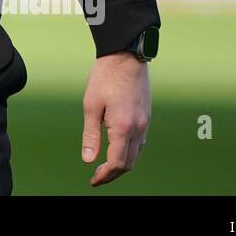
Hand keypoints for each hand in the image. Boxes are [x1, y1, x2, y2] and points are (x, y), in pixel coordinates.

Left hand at [81, 51, 150, 186]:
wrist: (126, 55)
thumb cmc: (105, 77)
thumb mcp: (91, 105)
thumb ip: (91, 135)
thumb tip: (88, 160)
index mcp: (124, 127)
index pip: (117, 163)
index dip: (105, 175)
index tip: (93, 180)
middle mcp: (139, 128)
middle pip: (129, 163)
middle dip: (113, 174)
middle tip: (97, 177)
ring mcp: (146, 122)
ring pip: (137, 154)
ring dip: (122, 164)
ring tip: (105, 167)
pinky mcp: (147, 116)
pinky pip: (140, 142)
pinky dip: (129, 152)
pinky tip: (117, 149)